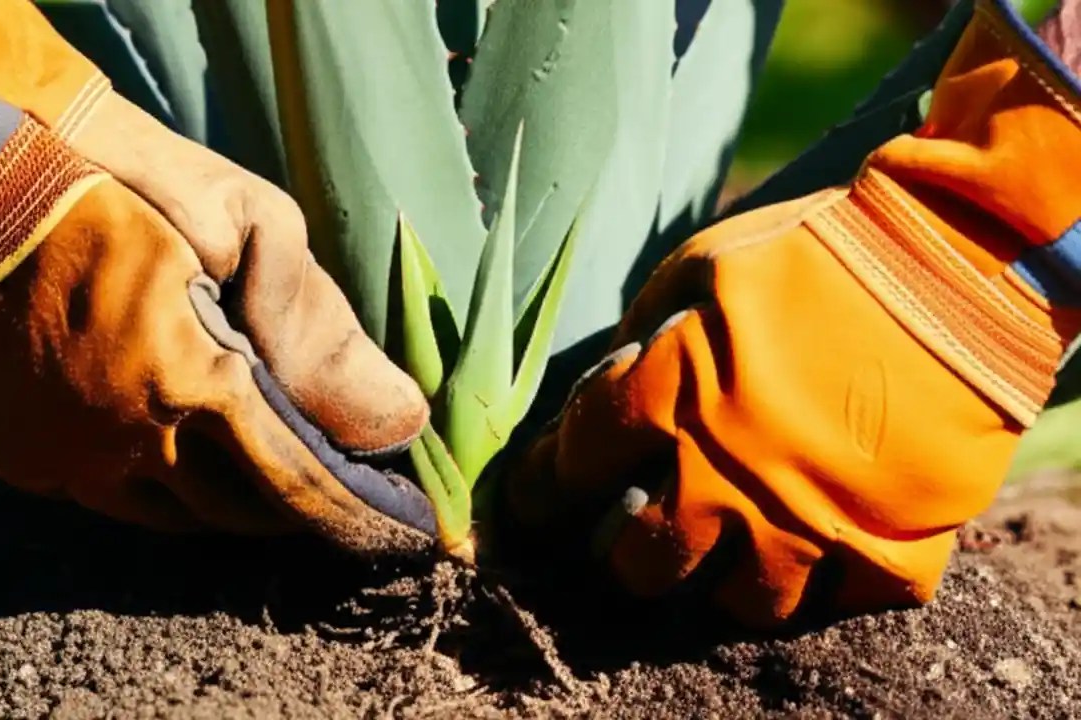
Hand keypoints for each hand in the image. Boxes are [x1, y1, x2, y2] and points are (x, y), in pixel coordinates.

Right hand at [0, 0, 434, 553]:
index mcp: (196, 383)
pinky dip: (151, 488)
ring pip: (170, 517)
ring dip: (224, 506)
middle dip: (293, 511)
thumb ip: (321, 327)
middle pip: (238, 509)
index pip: (296, 483)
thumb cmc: (136, 185)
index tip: (396, 529)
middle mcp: (131, 439)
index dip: (351, 514)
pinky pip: (105, 498)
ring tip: (258, 485)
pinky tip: (173, 458)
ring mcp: (68, 457)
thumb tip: (399, 420)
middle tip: (328, 494)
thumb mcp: (253, 224)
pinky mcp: (20, 458)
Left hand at [509, 0, 1080, 625]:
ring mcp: (810, 521)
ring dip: (726, 579)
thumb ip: (645, 333)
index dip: (545, 486)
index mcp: (673, 396)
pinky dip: (829, 580)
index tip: (539, 498)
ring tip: (731, 547)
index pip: (575, 462)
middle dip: (628, 551)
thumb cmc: (818, 251)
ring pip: (741, 603)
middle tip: (639, 531)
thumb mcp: (703, 266)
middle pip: (644, 563)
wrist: (959, 261)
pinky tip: (821, 547)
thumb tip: (612, 384)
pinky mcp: (889, 543)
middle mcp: (728, 475)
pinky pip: (842, 601)